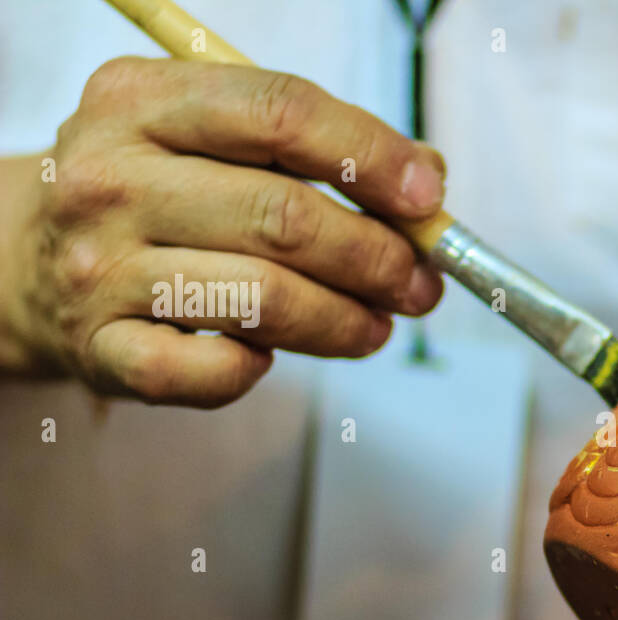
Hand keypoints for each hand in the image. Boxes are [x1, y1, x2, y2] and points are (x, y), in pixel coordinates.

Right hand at [1, 57, 444, 406]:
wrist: (31, 262)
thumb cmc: (158, 196)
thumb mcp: (213, 141)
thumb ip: (315, 147)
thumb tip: (428, 179)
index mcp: (140, 101)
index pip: (280, 114)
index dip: (371, 156)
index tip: (430, 197)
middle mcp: (108, 179)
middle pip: (283, 218)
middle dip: (377, 258)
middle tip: (419, 285)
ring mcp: (98, 269)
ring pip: (263, 301)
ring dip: (345, 322)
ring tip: (377, 325)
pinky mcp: (101, 349)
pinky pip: (213, 373)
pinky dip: (260, 370)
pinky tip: (271, 354)